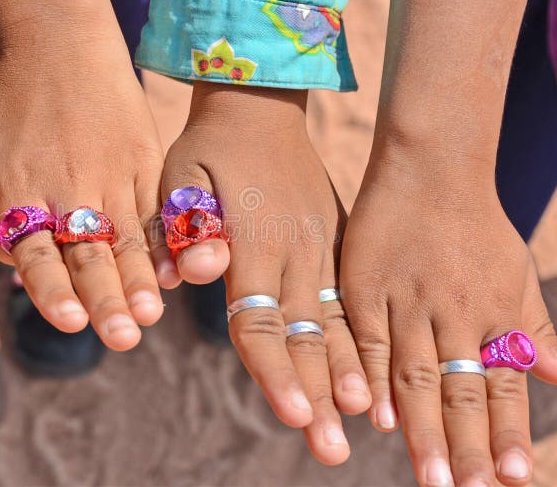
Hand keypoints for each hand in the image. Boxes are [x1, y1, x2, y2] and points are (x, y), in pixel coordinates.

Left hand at [0, 56, 166, 350]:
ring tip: (150, 316)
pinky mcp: (142, 162)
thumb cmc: (2, 99)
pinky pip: (155, 209)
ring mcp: (111, 175)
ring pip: (125, 238)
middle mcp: (68, 188)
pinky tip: (175, 274)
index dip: (53, 288)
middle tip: (122, 338)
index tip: (71, 323)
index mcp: (22, 187)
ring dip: (138, 280)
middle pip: (87, 253)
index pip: (37, 250)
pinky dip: (165, 243)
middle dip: (105, 299)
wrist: (60, 45)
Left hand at [159, 82, 370, 463]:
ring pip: (336, 320)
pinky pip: (349, 297)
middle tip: (330, 449)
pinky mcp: (336, 243)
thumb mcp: (181, 175)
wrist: (259, 108)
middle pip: (304, 333)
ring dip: (349, 372)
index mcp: (256, 240)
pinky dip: (362, 337)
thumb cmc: (208, 148)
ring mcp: (322, 248)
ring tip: (366, 421)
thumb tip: (195, 273)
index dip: (275, 369)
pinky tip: (375, 368)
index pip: (260, 318)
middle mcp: (296, 251)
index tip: (295, 415)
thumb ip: (185, 225)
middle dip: (317, 391)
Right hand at [340, 149, 556, 485]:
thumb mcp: (515, 271)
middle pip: (463, 391)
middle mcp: (458, 314)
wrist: (430, 167)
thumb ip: (535, 327)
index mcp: (495, 313)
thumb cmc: (476, 224)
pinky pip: (373, 342)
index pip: (505, 386)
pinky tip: (377, 417)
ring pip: (418, 375)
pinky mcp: (367, 289)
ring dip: (424, 429)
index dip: (509, 433)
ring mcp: (410, 301)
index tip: (514, 479)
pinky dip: (376, 380)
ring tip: (431, 477)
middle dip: (469, 446)